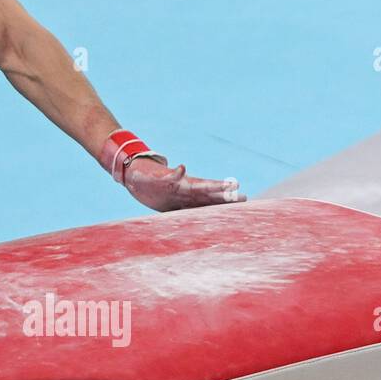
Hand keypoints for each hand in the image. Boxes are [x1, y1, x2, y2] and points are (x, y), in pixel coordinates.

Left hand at [123, 156, 246, 211]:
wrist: (134, 180)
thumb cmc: (147, 176)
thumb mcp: (157, 177)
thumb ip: (172, 176)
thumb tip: (182, 169)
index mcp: (184, 185)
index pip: (207, 187)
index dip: (221, 188)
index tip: (237, 187)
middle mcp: (185, 191)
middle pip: (209, 195)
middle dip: (225, 198)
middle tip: (245, 198)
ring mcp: (180, 198)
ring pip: (202, 202)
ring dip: (216, 202)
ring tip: (234, 199)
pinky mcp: (172, 205)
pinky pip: (185, 210)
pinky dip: (195, 210)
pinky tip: (208, 207)